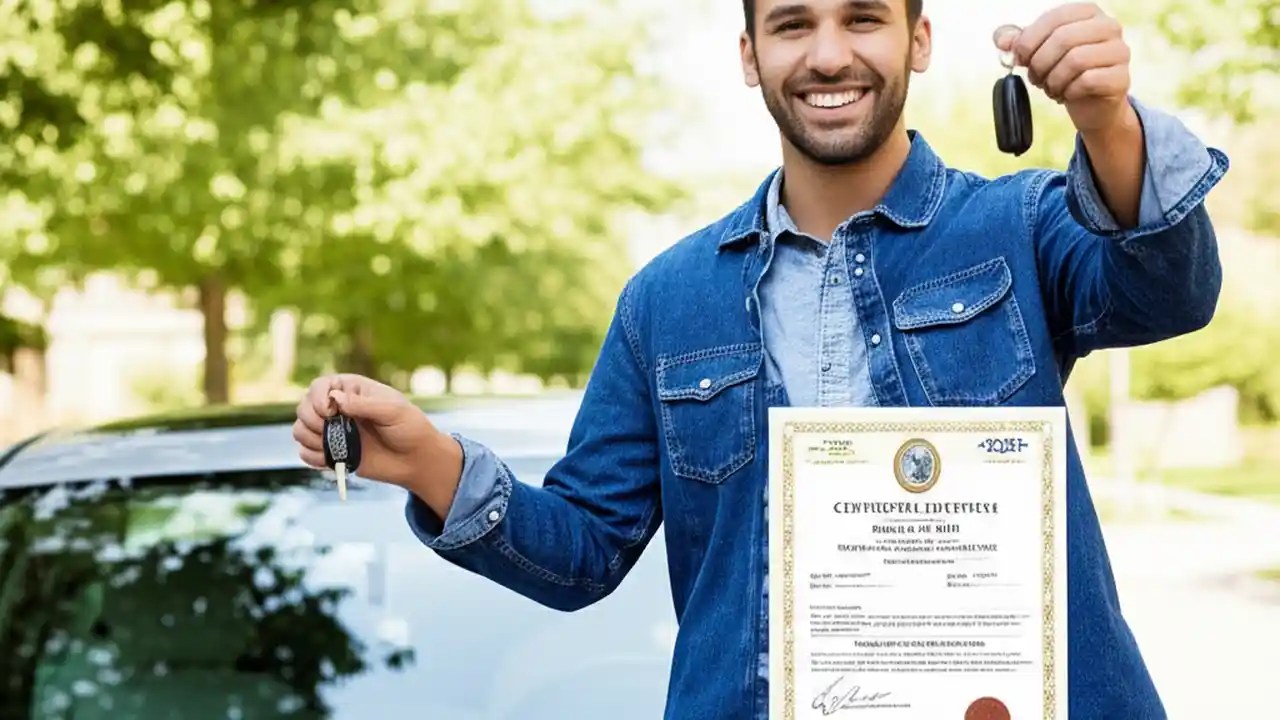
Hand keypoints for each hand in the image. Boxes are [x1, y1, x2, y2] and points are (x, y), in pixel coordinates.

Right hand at [293, 373, 454, 489]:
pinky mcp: (333, 452)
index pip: (320, 386)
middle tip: (329, 431)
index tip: (329, 411)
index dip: (317, 397)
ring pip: (300, 430)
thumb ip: (364, 404)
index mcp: (353, 390)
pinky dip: (312, 457)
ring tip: (333, 447)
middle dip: (311, 420)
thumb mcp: (393, 412)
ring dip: (309, 439)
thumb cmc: (410, 429)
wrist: (416, 460)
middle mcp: (339, 408)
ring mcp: (334, 431)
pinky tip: (330, 460)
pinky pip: (306, 453)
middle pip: (304, 407)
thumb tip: (335, 398)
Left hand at [994, 3, 1132, 132]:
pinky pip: (1088, 81)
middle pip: (1063, 39)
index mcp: (1087, 13)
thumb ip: (1019, 41)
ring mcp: (1119, 51)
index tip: (1020, 60)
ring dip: (1054, 80)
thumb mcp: (1039, 53)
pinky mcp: (1122, 78)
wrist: (1092, 105)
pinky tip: (1068, 95)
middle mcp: (1108, 26)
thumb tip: (1002, 39)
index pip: (1053, 18)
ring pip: (1076, 60)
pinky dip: (1070, 92)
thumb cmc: (1064, 72)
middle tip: (1036, 79)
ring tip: (1052, 88)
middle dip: (1040, 63)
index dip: (1029, 41)